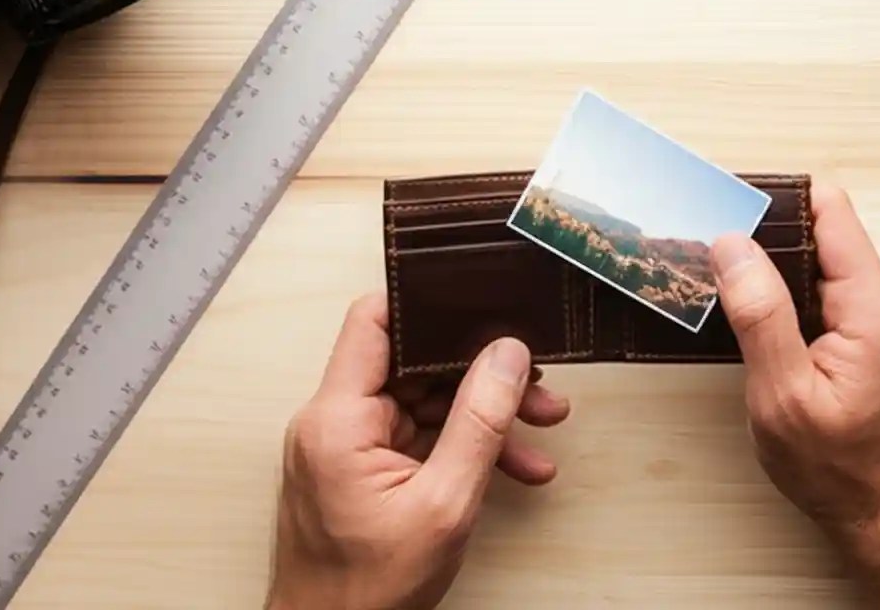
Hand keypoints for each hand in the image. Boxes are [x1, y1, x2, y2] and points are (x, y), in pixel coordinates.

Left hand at [267, 294, 570, 609]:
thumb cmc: (367, 591)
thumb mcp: (444, 504)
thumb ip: (479, 424)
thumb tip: (509, 355)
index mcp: (338, 419)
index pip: (375, 322)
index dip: (427, 303)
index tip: (482, 300)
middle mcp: (335, 422)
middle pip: (415, 364)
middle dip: (483, 374)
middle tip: (539, 386)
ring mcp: (349, 446)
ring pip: (427, 401)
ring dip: (485, 416)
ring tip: (543, 429)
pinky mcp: (364, 468)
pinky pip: (422, 437)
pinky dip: (466, 448)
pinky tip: (516, 467)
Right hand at [711, 184, 879, 528]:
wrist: (870, 510)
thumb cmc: (830, 464)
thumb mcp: (783, 394)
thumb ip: (761, 315)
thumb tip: (733, 245)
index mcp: (872, 306)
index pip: (831, 213)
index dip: (777, 201)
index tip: (724, 206)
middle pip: (820, 229)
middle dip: (763, 230)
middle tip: (705, 240)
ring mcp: (872, 315)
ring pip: (815, 258)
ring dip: (767, 260)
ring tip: (714, 269)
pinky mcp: (857, 331)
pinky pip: (816, 287)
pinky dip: (778, 287)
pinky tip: (742, 302)